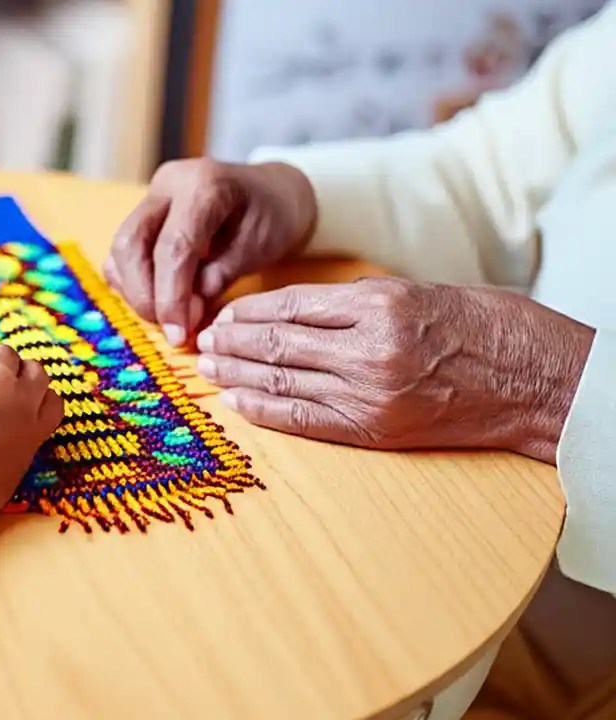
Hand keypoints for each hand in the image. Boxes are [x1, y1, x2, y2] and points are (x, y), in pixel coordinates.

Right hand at [105, 159, 316, 344]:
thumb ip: (218, 278)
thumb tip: (184, 315)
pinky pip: (121, 255)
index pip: (173, 246)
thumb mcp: (257, 248)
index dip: (171, 296)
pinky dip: (133, 284)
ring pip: (120, 251)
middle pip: (130, 243)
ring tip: (171, 317)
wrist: (272, 192)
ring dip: (137, 292)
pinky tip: (161, 300)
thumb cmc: (271, 218)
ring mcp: (149, 198)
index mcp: (203, 186)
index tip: (179, 335)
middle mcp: (167, 185)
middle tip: (171, 329)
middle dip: (144, 295)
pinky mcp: (141, 216)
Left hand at [193, 278, 594, 462]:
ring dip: (238, 377)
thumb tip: (294, 312)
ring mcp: (371, 394)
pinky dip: (265, 411)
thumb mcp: (419, 292)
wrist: (538, 381)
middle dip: (233, 344)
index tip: (223, 314)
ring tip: (209, 372)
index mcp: (381, 304)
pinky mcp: (376, 430)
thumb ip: (356, 303)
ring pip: (284, 381)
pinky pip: (306, 420)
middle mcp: (369, 349)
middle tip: (202, 343)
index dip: (249, 311)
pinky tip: (238, 404)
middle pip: (278, 344)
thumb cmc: (485, 327)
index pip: (292, 306)